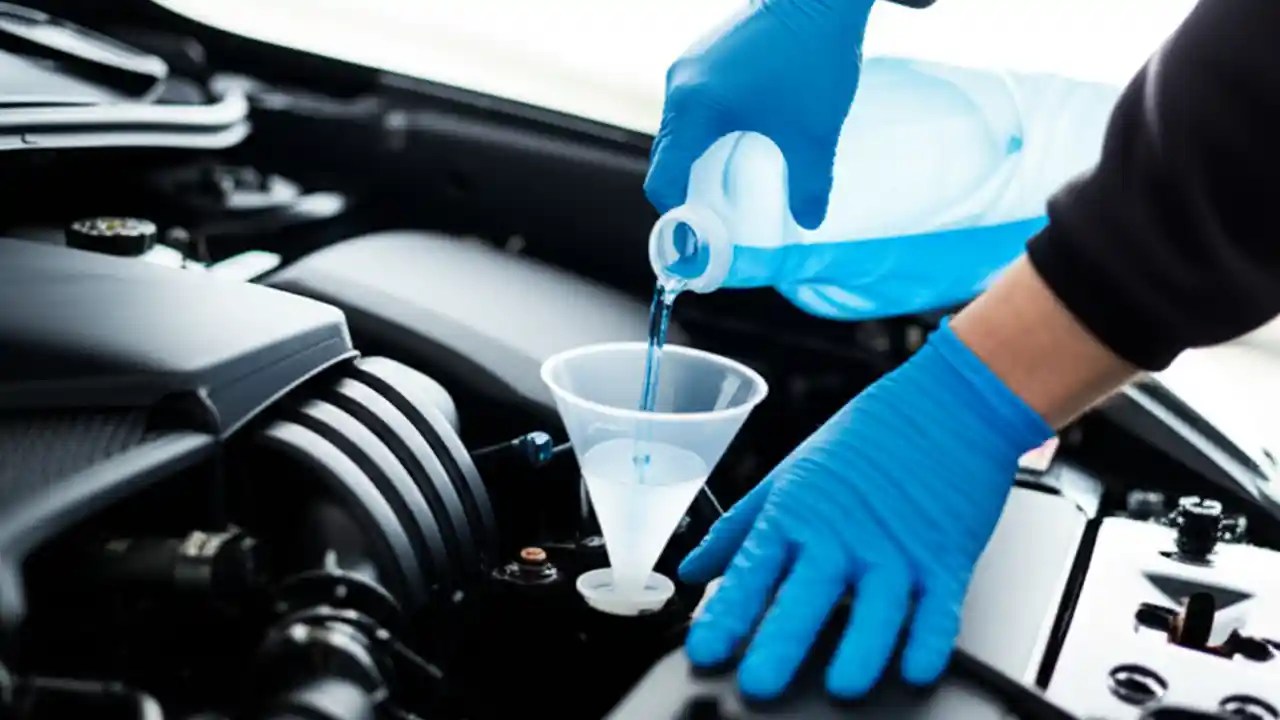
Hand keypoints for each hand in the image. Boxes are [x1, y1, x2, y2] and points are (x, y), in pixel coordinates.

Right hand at [644, 0, 873, 229]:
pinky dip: (704, 132)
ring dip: (695, 159)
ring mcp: (688, 67)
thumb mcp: (814, 133)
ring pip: (678, 130)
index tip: (698, 236)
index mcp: (695, 110)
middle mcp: (680, 87)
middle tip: (716, 217)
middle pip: (667, 156)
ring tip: (727, 182)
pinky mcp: (702, 55)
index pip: (663, 178)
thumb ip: (811, 184)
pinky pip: (691, 107)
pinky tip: (737, 139)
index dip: (676, 214)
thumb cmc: (813, 57)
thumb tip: (810, 222)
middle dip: (686, 190)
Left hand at [678, 321, 1053, 699]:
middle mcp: (843, 537)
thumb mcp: (790, 475)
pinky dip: (930, 641)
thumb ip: (740, 529)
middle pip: (808, 595)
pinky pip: (939, 608)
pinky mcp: (946, 559)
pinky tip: (917, 669)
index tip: (704, 650)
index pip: (753, 571)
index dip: (726, 615)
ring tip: (844, 686)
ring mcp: (897, 550)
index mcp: (796, 515)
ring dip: (861, 650)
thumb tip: (694, 569)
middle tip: (759, 683)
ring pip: (877, 609)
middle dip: (781, 642)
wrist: (949, 403)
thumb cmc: (867, 438)